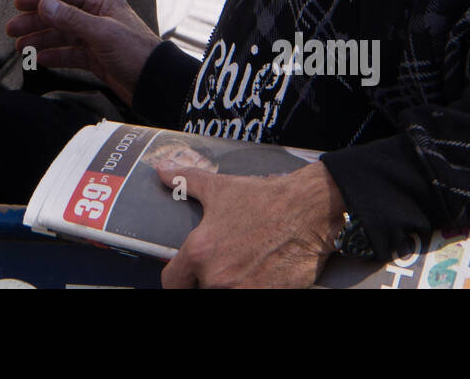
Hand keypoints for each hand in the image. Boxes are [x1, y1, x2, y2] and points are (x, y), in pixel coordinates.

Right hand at [6, 0, 160, 104]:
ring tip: (20, 47)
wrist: (157, 84)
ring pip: (62, 36)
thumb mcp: (103, 33)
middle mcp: (98, 18)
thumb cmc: (137, 53)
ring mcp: (97, 40)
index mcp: (103, 4)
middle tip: (12, 30)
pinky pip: (70, 54)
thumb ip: (72, 19)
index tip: (18, 4)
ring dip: (41, 40)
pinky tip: (39, 60)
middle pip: (59, 15)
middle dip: (35, 21)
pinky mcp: (97, 60)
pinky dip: (54, 56)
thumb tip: (44, 4)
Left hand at [154, 161, 345, 287]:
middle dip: (205, 282)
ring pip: (222, 297)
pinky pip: (251, 297)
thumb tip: (162, 172)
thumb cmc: (262, 199)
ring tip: (240, 272)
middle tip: (220, 269)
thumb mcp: (219, 188)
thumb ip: (185, 182)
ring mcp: (244, 291)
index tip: (184, 278)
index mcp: (200, 252)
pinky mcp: (268, 296)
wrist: (307, 211)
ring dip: (228, 286)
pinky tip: (259, 277)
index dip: (176, 280)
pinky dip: (252, 288)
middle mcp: (217, 277)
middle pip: (198, 292)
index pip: (172, 282)